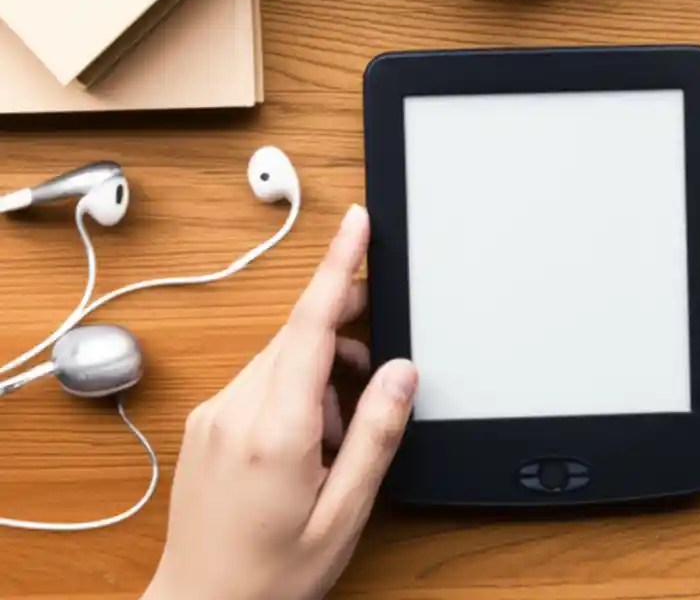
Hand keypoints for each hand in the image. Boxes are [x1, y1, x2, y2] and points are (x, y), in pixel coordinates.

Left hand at [143, 205, 417, 599]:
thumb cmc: (272, 573)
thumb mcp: (346, 512)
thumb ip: (378, 434)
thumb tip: (402, 372)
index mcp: (275, 432)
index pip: (310, 326)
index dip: (338, 268)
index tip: (355, 225)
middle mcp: (235, 411)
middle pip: (299, 336)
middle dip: (347, 339)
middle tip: (378, 379)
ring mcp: (214, 414)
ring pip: (283, 359)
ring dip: (325, 377)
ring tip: (341, 441)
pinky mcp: (207, 423)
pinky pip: (261, 381)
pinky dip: (298, 393)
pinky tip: (312, 441)